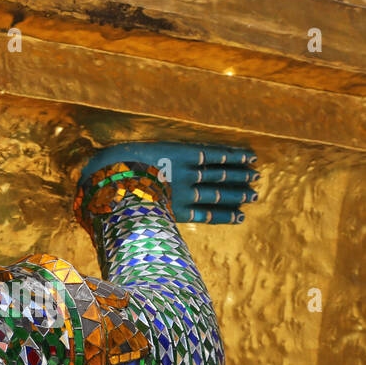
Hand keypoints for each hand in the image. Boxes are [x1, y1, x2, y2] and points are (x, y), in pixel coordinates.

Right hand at [79, 141, 257, 223]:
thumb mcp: (143, 149)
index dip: (235, 156)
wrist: (109, 182)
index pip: (216, 154)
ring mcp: (185, 192)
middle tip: (256, 175)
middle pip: (221, 173)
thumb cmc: (119, 162)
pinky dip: (225, 214)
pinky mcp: (180, 211)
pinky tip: (240, 215)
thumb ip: (161, 155)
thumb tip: (170, 157)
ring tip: (253, 194)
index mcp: (180, 152)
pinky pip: (208, 214)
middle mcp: (188, 171)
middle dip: (240, 174)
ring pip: (219, 192)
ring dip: (238, 193)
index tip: (251, 156)